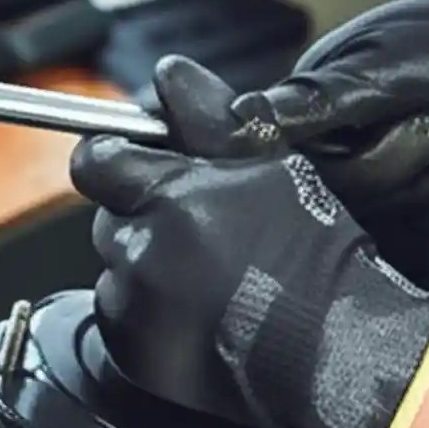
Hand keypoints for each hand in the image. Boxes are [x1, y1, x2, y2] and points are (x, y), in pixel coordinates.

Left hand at [70, 64, 428, 427]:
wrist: (332, 348)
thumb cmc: (312, 256)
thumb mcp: (270, 166)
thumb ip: (207, 116)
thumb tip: (169, 74)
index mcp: (170, 197)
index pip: (95, 160)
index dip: (115, 161)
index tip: (135, 170)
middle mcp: (140, 252)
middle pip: (109, 218)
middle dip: (141, 220)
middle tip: (198, 236)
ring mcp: (132, 308)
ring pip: (114, 270)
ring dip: (143, 270)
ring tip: (203, 283)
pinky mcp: (132, 353)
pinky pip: (120, 319)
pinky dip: (146, 317)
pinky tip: (195, 318)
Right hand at [234, 0, 428, 232]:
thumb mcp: (389, 67)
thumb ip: (317, 103)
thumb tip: (239, 124)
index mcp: (311, 106)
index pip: (296, 165)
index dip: (351, 164)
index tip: (399, 130)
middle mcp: (332, 141)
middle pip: (353, 196)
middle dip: (415, 160)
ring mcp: (372, 170)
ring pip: (395, 214)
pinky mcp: (411, 193)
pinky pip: (426, 226)